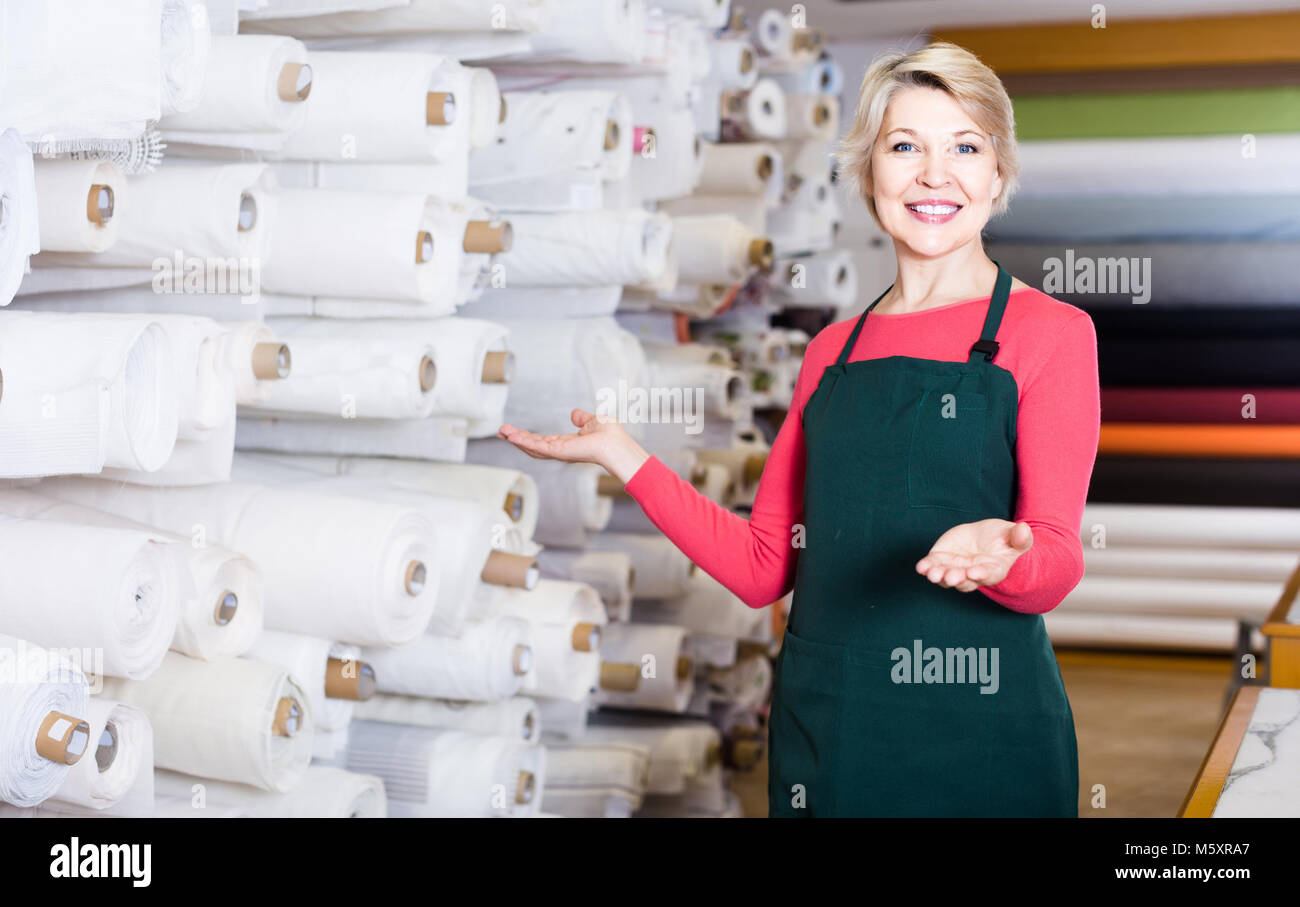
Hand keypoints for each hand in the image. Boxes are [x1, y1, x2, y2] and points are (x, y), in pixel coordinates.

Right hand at [498, 408, 649, 482]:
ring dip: (517, 440)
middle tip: (501, 431)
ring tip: (502, 432)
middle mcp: (560, 450)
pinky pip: (538, 447)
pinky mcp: (559, 452)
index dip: (527, 436)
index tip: (514, 431)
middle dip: (517, 438)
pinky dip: (524, 442)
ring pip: (532, 447)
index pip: (542, 441)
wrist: (616, 444)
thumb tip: (574, 415)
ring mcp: (559, 453)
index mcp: (567, 444)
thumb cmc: (611, 435)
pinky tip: (513, 437)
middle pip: (533, 445)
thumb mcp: (593, 421)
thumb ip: (582, 419)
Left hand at [915, 519, 1032, 591]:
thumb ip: (1019, 537)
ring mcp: (955, 568)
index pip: (987, 575)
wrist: (985, 537)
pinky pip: (932, 566)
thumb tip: (1024, 529)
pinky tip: (921, 567)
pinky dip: (926, 567)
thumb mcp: (1014, 536)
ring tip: (932, 574)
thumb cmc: (1004, 539)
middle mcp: (972, 574)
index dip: (981, 574)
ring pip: (946, 577)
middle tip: (950, 576)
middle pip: (964, 581)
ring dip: (938, 576)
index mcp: (993, 570)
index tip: (974, 572)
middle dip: (956, 578)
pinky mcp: (942, 559)